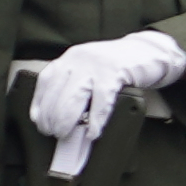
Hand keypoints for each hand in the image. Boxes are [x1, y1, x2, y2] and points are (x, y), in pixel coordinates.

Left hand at [26, 30, 185, 145]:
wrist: (148, 51)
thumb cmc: (117, 65)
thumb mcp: (89, 69)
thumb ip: (73, 85)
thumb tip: (56, 115)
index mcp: (70, 58)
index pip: (45, 82)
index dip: (39, 104)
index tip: (38, 121)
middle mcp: (79, 59)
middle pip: (57, 94)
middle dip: (52, 118)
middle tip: (54, 133)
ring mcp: (96, 65)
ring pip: (74, 99)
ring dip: (67, 121)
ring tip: (66, 134)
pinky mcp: (115, 73)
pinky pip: (101, 101)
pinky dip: (95, 121)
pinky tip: (92, 132)